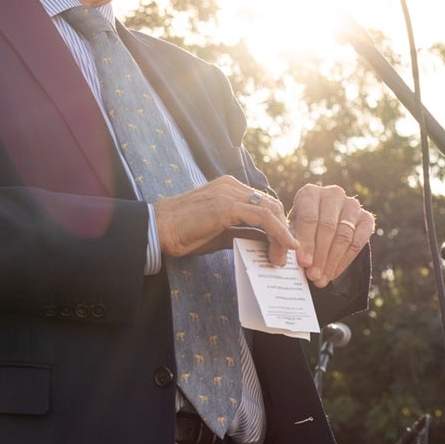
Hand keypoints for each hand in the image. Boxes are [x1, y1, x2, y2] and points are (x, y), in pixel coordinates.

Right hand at [154, 176, 299, 264]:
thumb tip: (264, 243)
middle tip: (287, 256)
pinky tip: (285, 246)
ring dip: (283, 235)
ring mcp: (229, 193)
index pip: (263, 203)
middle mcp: (231, 186)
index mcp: (228, 188)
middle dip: (283, 231)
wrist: (157, 230)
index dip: (278, 225)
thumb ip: (241, 233)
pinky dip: (278, 233)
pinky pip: (263, 217)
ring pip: (271, 210)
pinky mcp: (227, 206)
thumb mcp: (219, 233)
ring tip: (285, 257)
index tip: (284, 246)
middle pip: (271, 205)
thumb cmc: (182, 233)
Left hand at [287, 183, 373, 287]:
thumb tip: (290, 260)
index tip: (303, 263)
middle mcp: (333, 194)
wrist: (324, 221)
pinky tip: (333, 273)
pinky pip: (358, 242)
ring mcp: (352, 205)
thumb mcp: (292, 228)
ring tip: (321, 279)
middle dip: (320, 255)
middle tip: (313, 275)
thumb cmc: (302, 225)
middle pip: (328, 228)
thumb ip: (290, 240)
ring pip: (344, 236)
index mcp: (310, 193)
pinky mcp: (366, 218)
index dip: (307, 242)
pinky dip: (345, 261)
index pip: (309, 218)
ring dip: (332, 261)